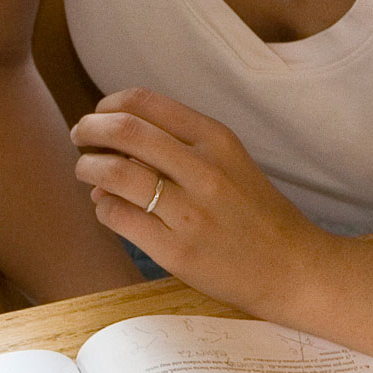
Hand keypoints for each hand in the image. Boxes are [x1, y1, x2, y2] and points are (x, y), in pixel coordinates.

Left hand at [69, 88, 337, 317]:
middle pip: (124, 131)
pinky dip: (102, 208)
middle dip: (90, 129)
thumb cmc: (256, 214)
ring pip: (114, 174)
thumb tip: (111, 150)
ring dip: (88, 168)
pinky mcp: (176, 252)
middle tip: (79, 136)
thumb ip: (177, 149)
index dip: (110, 105)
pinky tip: (108, 208)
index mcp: (217, 140)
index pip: (146, 103)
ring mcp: (190, 213)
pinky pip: (118, 218)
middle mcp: (204, 170)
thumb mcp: (230, 164)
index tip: (100, 113)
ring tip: (87, 172)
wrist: (293, 268)